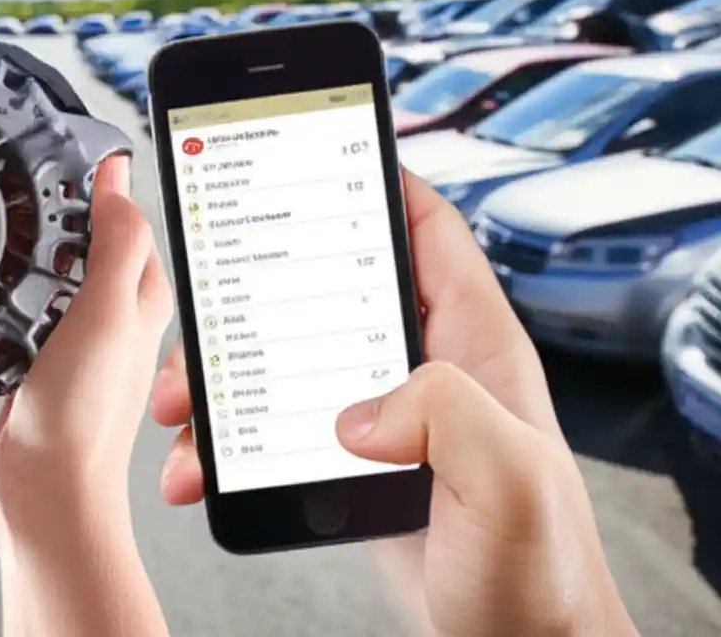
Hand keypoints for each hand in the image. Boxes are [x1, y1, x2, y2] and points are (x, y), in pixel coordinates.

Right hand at [0, 156, 173, 636]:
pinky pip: (41, 316)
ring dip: (58, 250)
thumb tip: (117, 179)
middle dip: (88, 212)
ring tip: (31, 217)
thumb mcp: (102, 313)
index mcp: (140, 303)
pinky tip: (7, 289)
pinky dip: (28, 293)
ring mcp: (81, 347)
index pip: (135, 226)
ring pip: (72, 281)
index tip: (86, 153)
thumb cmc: (82, 419)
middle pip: (106, 249)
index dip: (113, 188)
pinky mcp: (46, 370)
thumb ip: (111, 244)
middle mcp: (117, 324)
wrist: (45, 493)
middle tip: (56, 175)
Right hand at [149, 172, 632, 632]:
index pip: (426, 233)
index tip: (316, 146)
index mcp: (472, 350)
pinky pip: (273, 430)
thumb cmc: (540, 573)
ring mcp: (385, 421)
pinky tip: (201, 464)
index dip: (378, 180)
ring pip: (284, 364)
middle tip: (200, 306)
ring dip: (225, 378)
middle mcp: (424, 374)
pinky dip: (228, 443)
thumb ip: (447, 413)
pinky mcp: (350, 467)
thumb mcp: (513, 479)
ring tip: (180, 405)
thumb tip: (356, 407)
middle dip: (254, 293)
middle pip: (324, 295)